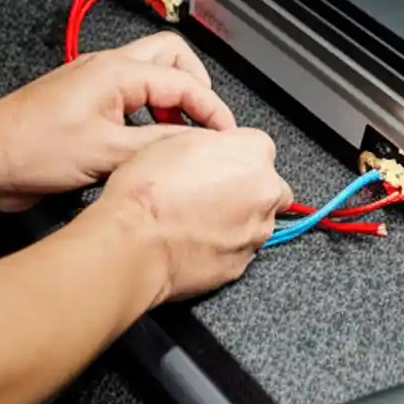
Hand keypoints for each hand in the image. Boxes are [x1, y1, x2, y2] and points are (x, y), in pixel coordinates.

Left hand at [0, 32, 235, 209]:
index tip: (226, 137)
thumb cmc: (30, 150)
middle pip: (172, 58)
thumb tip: (198, 146)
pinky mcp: (84, 103)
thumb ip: (159, 146)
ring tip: (178, 138)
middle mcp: (108, 68)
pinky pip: (129, 98)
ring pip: (150, 76)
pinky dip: (148, 116)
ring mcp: (94, 83)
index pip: (184, 82)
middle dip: (195, 89)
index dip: (212, 109)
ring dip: (171, 102)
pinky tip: (145, 145)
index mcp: (118, 71)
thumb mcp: (107, 153)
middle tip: (204, 125)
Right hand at [97, 128, 292, 303]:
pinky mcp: (242, 263)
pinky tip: (196, 240)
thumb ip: (213, 142)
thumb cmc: (148, 192)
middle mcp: (265, 193)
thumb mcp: (176, 140)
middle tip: (210, 191)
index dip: (233, 155)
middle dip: (247, 188)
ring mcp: (256, 231)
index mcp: (253, 154)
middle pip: (269, 185)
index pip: (260, 146)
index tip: (217, 162)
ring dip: (238, 218)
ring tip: (198, 218)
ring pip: (258, 220)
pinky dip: (225, 244)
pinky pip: (241, 248)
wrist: (135, 243)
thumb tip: (220, 150)